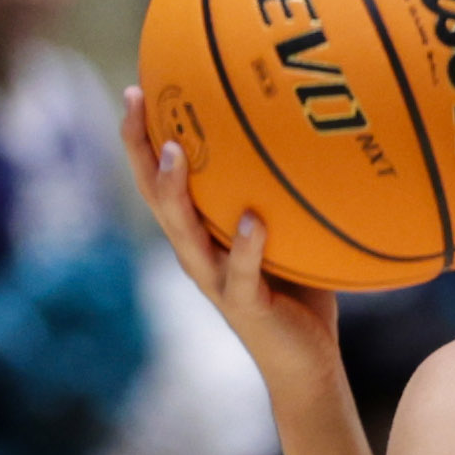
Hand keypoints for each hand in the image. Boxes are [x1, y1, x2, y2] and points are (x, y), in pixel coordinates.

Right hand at [119, 87, 340, 408]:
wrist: (308, 364)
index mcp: (202, 235)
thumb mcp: (292, 235)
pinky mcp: (247, 305)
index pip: (163, 181)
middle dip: (140, 148)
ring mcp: (217, 280)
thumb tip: (318, 141)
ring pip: (183, 232)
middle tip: (136, 102)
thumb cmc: (302, 294)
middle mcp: (198, 254)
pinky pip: (242, 272)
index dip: (144, 139)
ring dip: (176, 191)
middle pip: (156, 195)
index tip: (138, 90)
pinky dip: (246, 247)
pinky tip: (251, 221)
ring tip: (175, 151)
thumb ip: (289, 199)